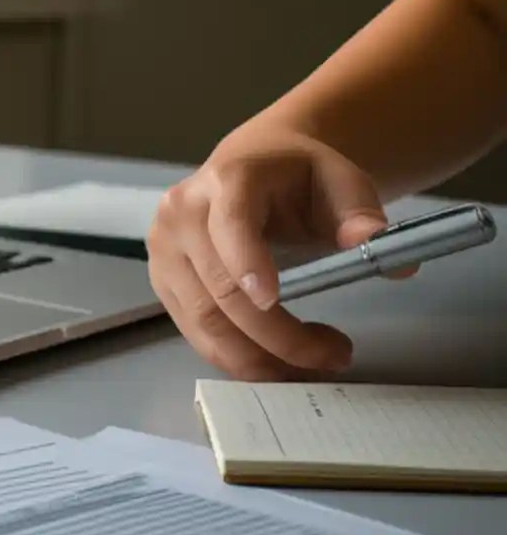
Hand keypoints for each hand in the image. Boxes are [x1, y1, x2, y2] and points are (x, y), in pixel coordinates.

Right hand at [147, 126, 403, 380]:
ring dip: (257, 358)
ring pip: (203, 322)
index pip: (231, 226)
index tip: (274, 301)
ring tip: (310, 367)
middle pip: (219, 290)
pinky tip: (276, 360)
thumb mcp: (339, 180)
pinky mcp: (161, 281)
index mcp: (227, 179)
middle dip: (276, 336)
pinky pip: (195, 332)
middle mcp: (181, 214)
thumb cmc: (295, 177)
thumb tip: (374, 242)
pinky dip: (237, 356)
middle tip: (334, 356)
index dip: (247, 265)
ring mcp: (164, 251)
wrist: (249, 167)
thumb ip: (358, 211)